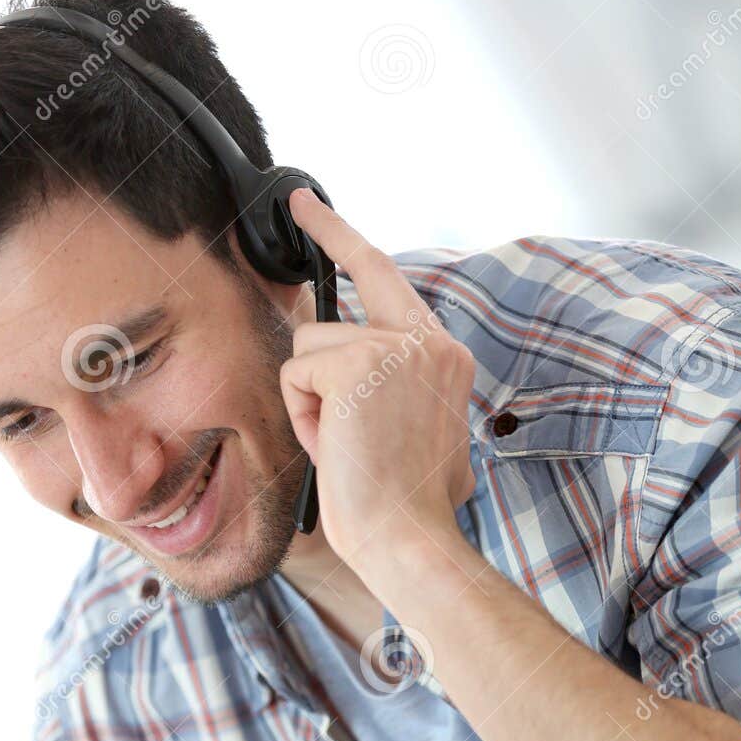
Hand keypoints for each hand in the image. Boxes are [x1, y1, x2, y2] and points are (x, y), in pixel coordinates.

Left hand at [282, 187, 475, 582]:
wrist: (409, 539)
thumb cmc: (408, 507)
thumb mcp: (412, 435)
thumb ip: (392, 392)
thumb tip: (345, 381)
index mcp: (443, 357)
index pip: (393, 283)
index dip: (352, 245)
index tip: (318, 212)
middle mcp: (428, 340)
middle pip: (362, 268)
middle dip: (328, 225)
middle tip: (297, 200)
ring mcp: (395, 346)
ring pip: (312, 342)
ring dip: (311, 400)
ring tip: (343, 445)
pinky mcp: (358, 363)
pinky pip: (298, 373)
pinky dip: (303, 416)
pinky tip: (335, 447)